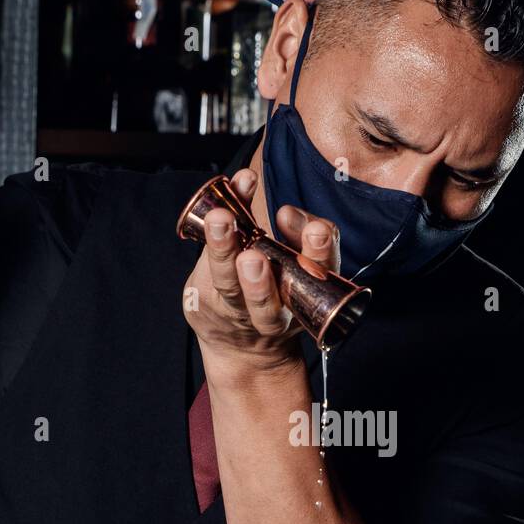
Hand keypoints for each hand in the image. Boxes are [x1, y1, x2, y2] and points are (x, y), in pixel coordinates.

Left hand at [182, 167, 340, 378]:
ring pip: (231, 293)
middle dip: (261, 283)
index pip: (320, 274)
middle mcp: (275, 317)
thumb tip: (247, 178)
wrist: (242, 345)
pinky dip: (205, 251)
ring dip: (225, 256)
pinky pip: (204, 282)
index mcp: (306, 299)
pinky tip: (205, 222)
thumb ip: (274, 222)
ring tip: (222, 223)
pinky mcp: (206, 311)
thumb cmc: (273, 290)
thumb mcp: (288, 260)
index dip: (318, 252)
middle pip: (268, 305)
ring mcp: (237, 318)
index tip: (314, 227)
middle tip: (254, 256)